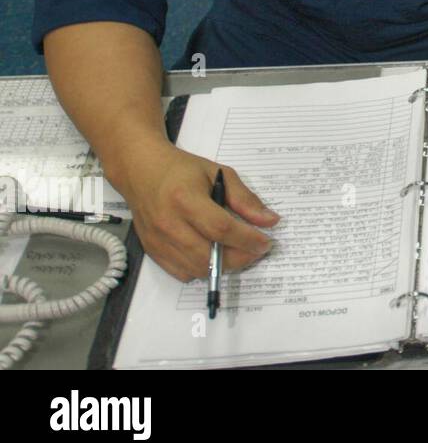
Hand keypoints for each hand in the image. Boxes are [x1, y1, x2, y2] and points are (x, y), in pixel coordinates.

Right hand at [117, 143, 279, 281]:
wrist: (141, 171)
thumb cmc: (182, 170)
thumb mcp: (219, 173)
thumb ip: (245, 199)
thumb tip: (270, 221)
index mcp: (185, 199)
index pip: (221, 229)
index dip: (247, 240)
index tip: (266, 242)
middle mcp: (168, 223)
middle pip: (208, 255)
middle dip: (239, 258)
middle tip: (256, 250)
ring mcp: (158, 240)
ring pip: (196, 269)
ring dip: (223, 267)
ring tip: (239, 252)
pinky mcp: (152, 251)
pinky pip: (181, 273)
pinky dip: (202, 270)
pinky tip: (214, 255)